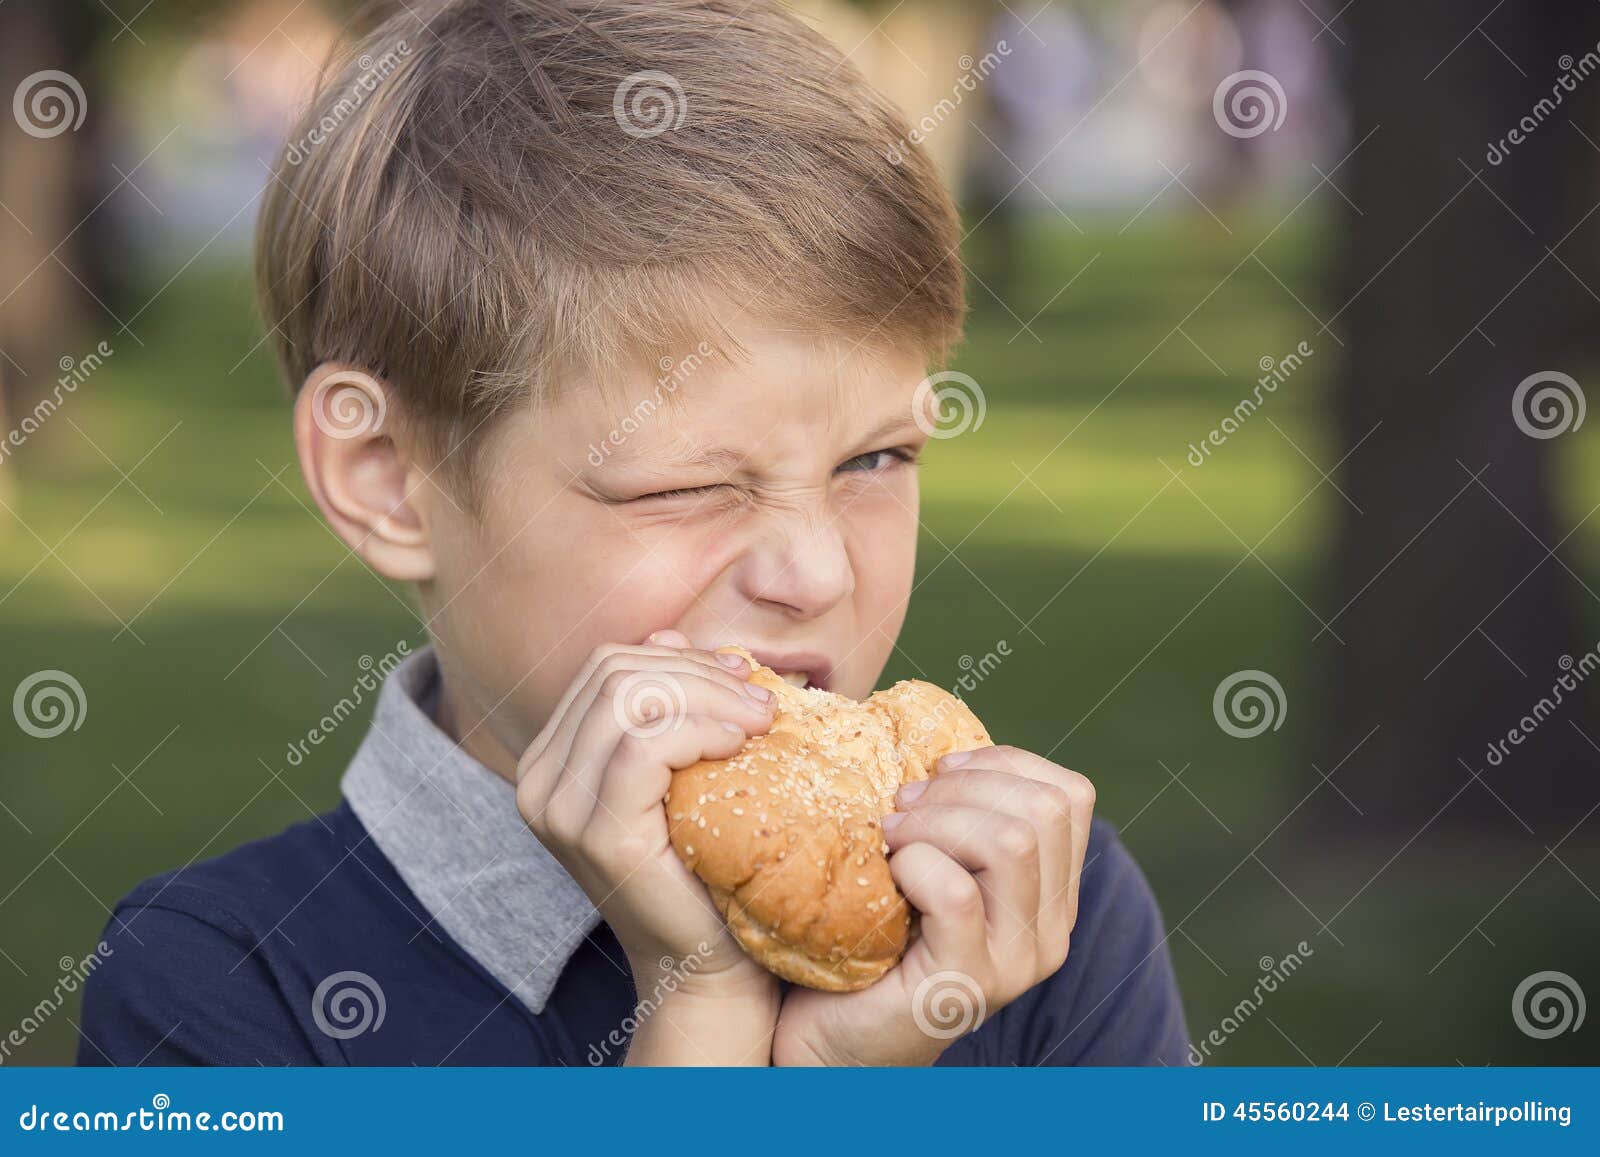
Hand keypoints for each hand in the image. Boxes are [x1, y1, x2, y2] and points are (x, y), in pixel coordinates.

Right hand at [515, 630, 780, 1062]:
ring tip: (761, 720)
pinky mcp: (596, 833)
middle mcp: (539, 781)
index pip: (606, 665)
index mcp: (552, 759)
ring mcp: (559, 808)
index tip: (741, 675)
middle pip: (615, 671)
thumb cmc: (706, 864)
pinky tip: (739, 745)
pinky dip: (701, 730)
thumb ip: (666, 705)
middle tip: (761, 699)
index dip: (678, 655)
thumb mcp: (680, 769)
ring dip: (708, 695)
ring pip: (628, 697)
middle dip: (697, 671)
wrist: (711, 962)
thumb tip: (667, 631)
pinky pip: (644, 745)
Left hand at [771, 745, 1094, 1065]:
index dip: (1004, 761)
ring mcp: (1016, 961)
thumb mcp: (932, 863)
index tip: (940, 769)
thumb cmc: (871, 936)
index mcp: (1052, 893)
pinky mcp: (968, 983)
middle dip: (964, 785)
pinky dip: (915, 863)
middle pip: (1044, 809)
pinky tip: (887, 874)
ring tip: (891, 834)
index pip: (1071, 794)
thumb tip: (933, 733)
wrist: (829, 1035)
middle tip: (904, 804)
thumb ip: (957, 814)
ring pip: (1010, 842)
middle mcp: (1051, 929)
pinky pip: (958, 892)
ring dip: (937, 819)